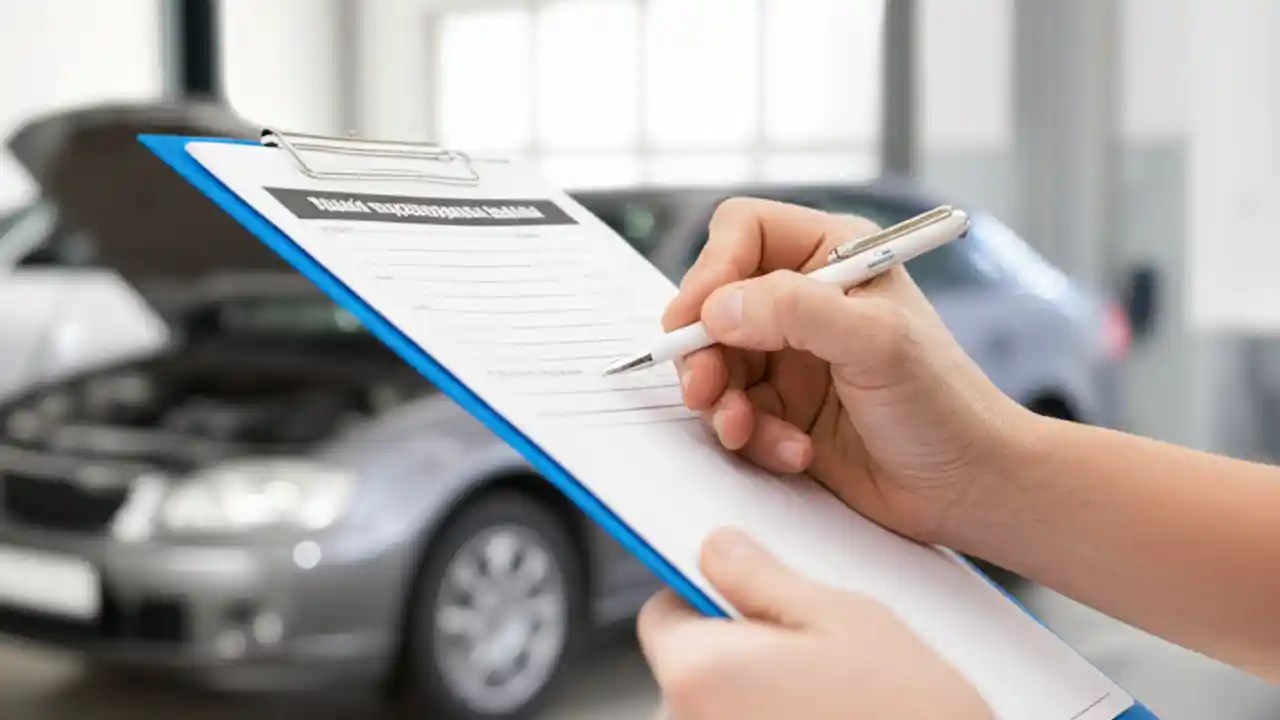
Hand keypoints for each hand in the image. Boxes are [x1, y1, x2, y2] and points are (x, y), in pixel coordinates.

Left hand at [638, 528, 990, 719]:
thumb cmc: (910, 714)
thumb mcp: (842, 617)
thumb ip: (761, 577)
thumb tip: (715, 547)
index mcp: (699, 672)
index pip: (661, 615)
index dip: (706, 597)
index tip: (753, 601)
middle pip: (689, 666)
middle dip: (736, 650)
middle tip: (809, 652)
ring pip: (717, 705)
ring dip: (755, 696)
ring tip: (827, 697)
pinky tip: (825, 719)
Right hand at [664, 198, 1029, 545]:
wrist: (968, 487)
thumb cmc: (944, 404)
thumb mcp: (876, 343)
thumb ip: (795, 311)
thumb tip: (717, 307)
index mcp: (832, 256)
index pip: (744, 232)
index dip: (712, 270)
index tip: (696, 319)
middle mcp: (805, 299)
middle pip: (714, 303)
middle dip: (705, 351)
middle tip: (706, 390)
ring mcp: (791, 355)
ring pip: (716, 364)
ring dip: (725, 403)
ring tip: (746, 432)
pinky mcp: (783, 407)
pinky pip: (735, 413)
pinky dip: (753, 436)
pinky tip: (795, 454)